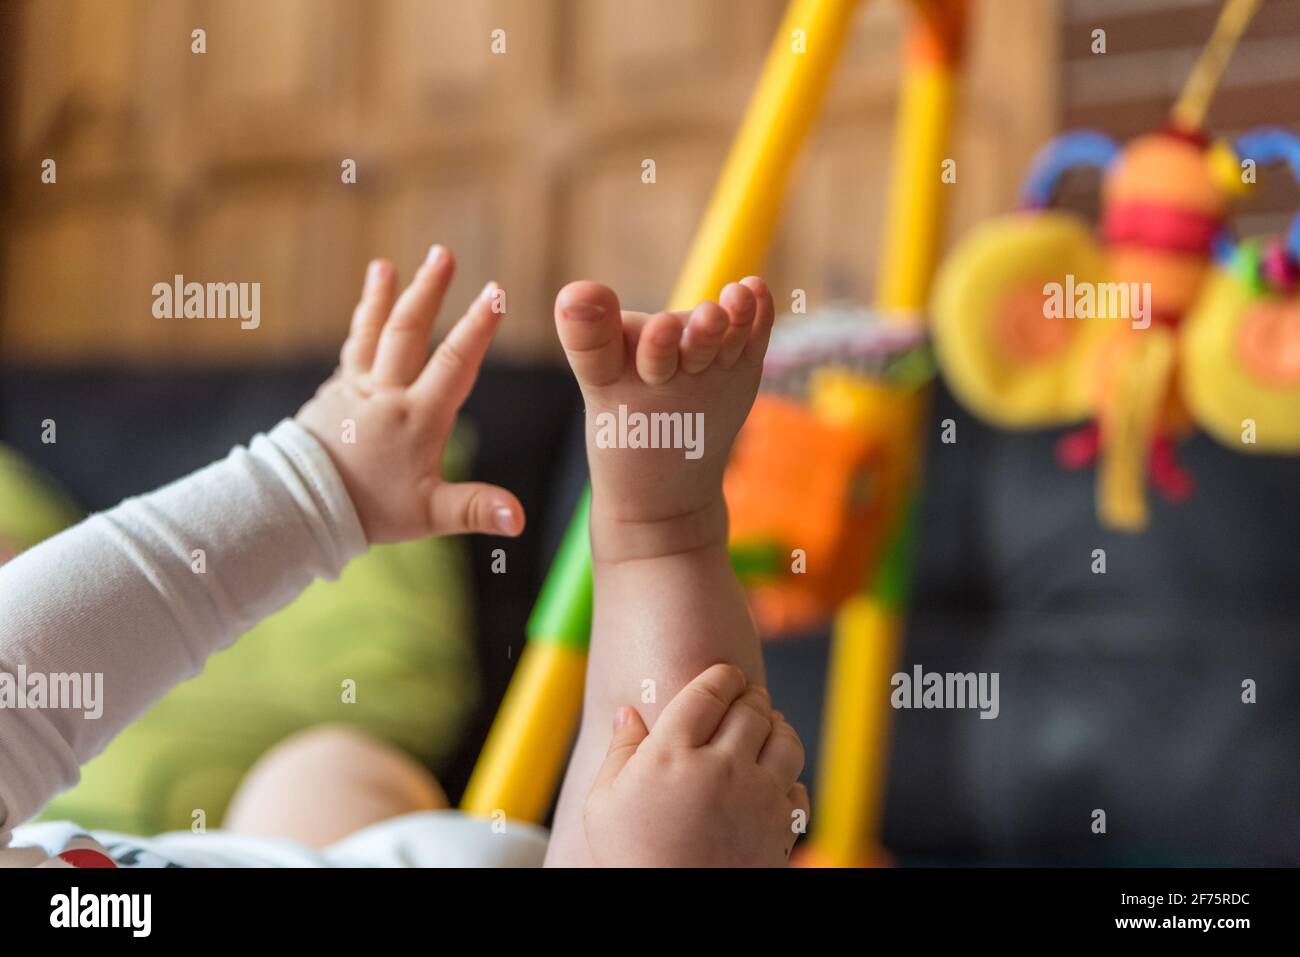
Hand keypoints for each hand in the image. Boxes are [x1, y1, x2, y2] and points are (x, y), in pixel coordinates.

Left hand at [296, 244, 523, 543]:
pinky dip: (361, 324)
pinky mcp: (333, 394)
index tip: (495, 292)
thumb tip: (519, 520)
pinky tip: (369, 311)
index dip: (477, 327)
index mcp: (416, 418)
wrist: (298, 509)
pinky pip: (352, 349)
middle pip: (408, 332)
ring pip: (372, 333)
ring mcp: (355, 389)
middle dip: (429, 291)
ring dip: (383, 296)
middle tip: (443, 253)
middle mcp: (385, 394)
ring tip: (386, 266)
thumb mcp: (430, 516)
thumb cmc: (369, 512)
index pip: (453, 363)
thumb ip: (477, 510)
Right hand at [583, 663, 808, 866]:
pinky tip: (771, 782)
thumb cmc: (631, 862)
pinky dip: (788, 779)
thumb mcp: (603, 805)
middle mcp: (720, 768)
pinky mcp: (781, 829)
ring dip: (777, 728)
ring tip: (765, 730)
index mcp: (672, 754)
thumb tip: (627, 712)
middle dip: (750, 696)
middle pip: (751, 709)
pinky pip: (799, 788)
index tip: (724, 676)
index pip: (709, 691)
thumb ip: (620, 752)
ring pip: (786, 740)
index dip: (722, 676)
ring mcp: (757, 799)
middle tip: (746, 697)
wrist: (670, 920)